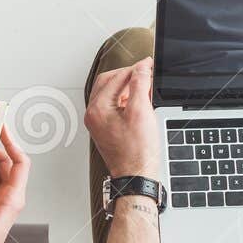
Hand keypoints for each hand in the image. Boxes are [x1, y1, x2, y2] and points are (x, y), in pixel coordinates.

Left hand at [84, 57, 162, 178]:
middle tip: (146, 75)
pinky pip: (114, 106)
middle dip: (129, 76)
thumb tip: (141, 67)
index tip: (149, 65)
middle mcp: (94, 114)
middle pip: (109, 82)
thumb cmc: (137, 152)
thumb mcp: (142, 112)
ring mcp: (99, 122)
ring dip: (128, 88)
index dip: (135, 69)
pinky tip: (140, 104)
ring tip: (146, 90)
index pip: (115, 77)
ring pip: (111, 93)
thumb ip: (140, 85)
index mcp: (98, 109)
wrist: (136, 176)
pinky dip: (126, 100)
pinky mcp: (107, 128)